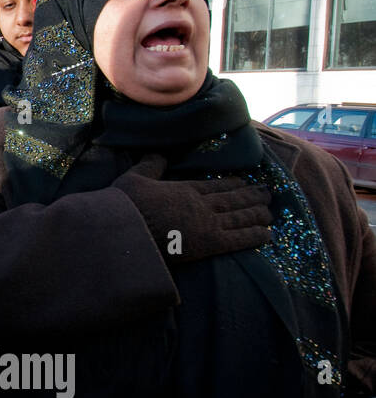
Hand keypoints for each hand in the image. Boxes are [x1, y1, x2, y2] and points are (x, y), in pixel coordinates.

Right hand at [113, 154, 272, 262]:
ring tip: (270, 211)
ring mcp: (208, 224)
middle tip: (268, 194)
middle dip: (253, 196)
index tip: (246, 182)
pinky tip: (267, 234)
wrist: (125, 229)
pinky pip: (239, 239)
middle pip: (234, 199)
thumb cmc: (126, 205)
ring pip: (241, 216)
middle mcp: (201, 204)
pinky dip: (255, 235)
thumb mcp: (135, 177)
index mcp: (185, 189)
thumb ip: (150, 165)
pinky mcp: (209, 244)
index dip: (234, 184)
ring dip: (258, 213)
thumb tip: (159, 153)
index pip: (216, 185)